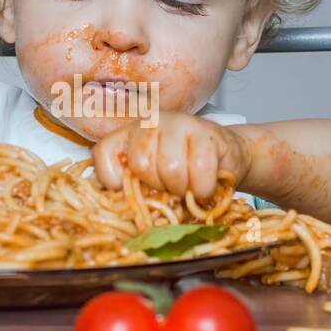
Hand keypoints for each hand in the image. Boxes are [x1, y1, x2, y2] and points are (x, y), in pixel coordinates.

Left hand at [91, 111, 249, 200]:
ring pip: (171, 168)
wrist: (226, 156)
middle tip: (171, 187)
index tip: (132, 190)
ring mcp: (178, 123)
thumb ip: (132, 187)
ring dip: (183, 189)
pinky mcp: (206, 132)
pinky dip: (204, 187)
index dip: (112, 178)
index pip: (103, 153)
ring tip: (188, 186)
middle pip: (141, 164)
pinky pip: (200, 169)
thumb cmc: (185, 171)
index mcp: (128, 135)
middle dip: (159, 186)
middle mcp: (149, 123)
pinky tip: (206, 184)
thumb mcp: (151, 180)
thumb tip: (123, 207)